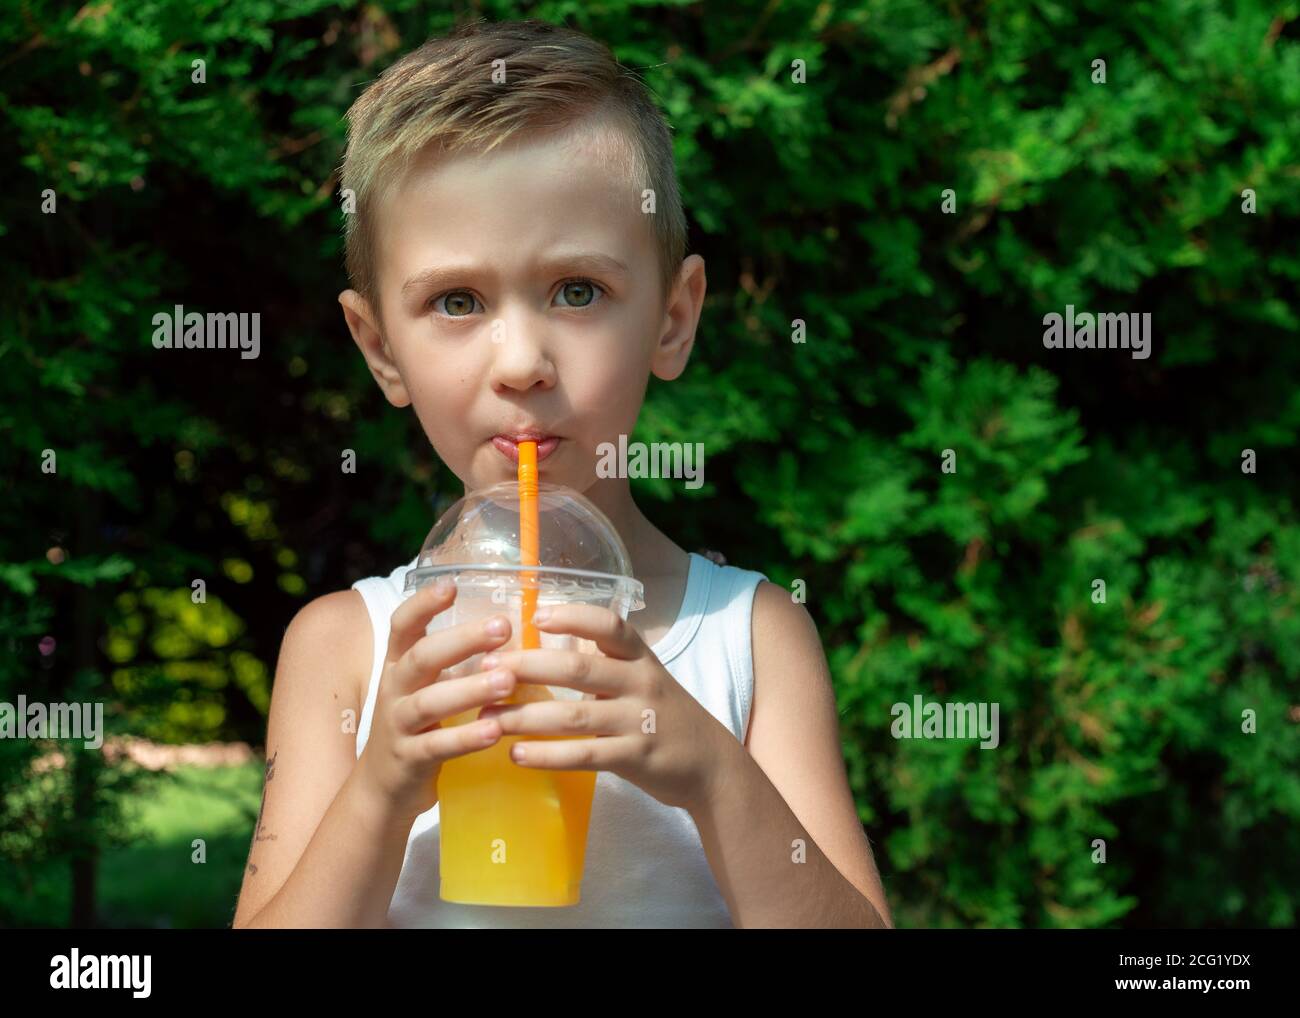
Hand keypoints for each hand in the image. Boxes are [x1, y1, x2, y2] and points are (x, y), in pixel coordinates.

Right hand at [355, 579, 518, 821]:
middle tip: (503, 626)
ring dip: (469, 689)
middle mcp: (394, 689)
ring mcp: (398, 725)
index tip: (452, 584)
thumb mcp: (425, 687)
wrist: (382, 791)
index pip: (403, 624)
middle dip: (461, 640)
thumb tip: (509, 624)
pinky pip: (437, 747)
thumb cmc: (417, 727)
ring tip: (507, 681)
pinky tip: (495, 730)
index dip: (424, 603)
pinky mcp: (408, 760)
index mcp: (399, 665)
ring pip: (429, 702)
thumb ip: (455, 661)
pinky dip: (466, 738)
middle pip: (421, 656)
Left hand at [477, 604, 730, 813]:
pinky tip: (516, 755)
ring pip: (574, 716)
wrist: (710, 765)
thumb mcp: (642, 678)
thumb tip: (535, 651)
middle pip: (579, 668)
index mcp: (640, 657)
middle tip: (487, 668)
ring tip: (487, 720)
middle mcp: (641, 682)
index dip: (572, 616)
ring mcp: (639, 721)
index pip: (609, 624)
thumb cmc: (663, 715)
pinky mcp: (636, 758)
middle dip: (528, 666)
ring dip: (525, 717)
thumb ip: (602, 664)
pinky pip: (584, 755)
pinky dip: (547, 755)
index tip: (534, 615)